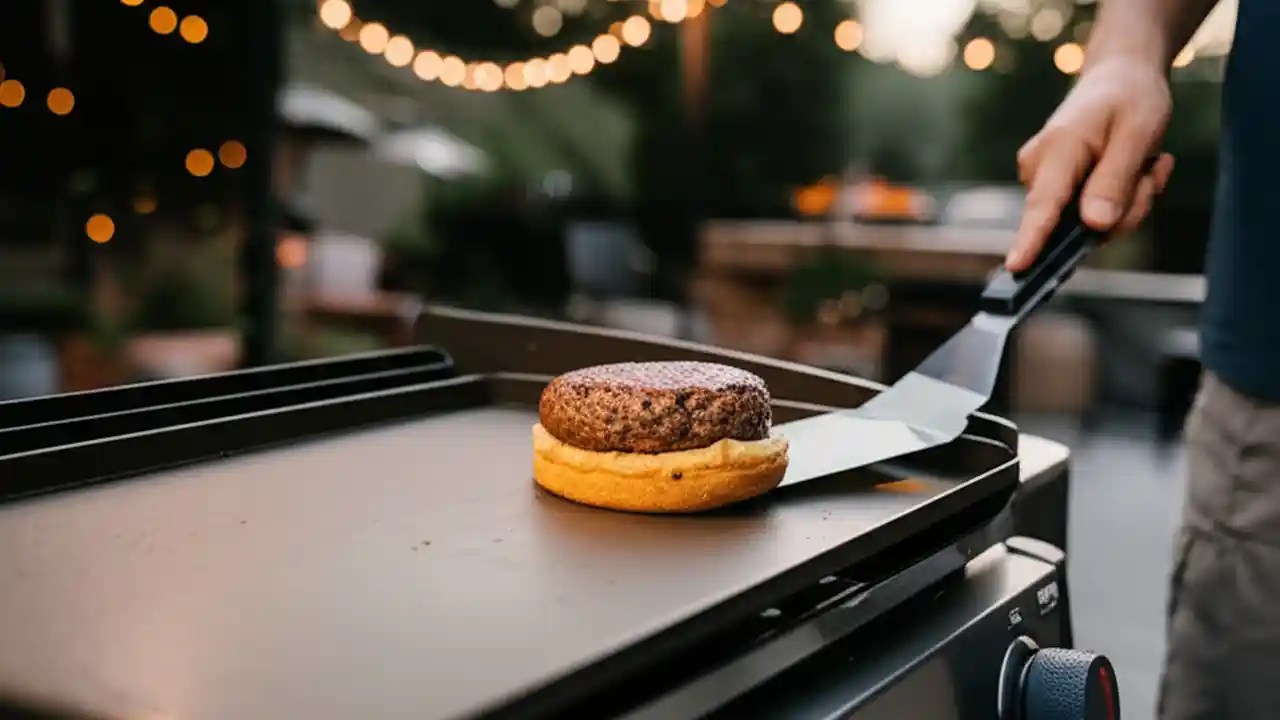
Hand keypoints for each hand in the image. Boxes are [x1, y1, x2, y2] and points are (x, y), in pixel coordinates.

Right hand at [1007, 60, 1176, 271]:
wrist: (1119, 76)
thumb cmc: (1131, 98)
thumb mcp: (1137, 133)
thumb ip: (1114, 180)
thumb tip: (1095, 225)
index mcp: (1058, 150)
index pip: (1043, 204)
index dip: (1031, 239)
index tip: (1016, 266)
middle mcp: (1038, 169)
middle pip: (1077, 224)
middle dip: (1126, 209)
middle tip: (1155, 171)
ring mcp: (1043, 180)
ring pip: (1089, 223)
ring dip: (1129, 203)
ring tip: (1148, 165)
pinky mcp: (1054, 189)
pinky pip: (1090, 215)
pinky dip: (1120, 201)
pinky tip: (1137, 171)